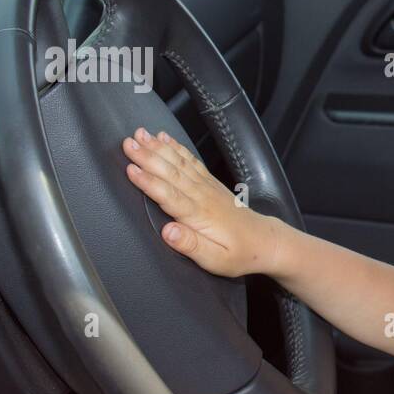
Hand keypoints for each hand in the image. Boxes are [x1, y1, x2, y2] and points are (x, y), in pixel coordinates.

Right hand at [121, 127, 283, 277]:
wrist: (265, 242)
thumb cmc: (239, 254)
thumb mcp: (215, 260)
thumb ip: (191, 245)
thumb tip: (167, 231)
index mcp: (200, 216)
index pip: (170, 196)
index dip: (149, 182)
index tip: (131, 168)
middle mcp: (202, 196)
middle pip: (171, 173)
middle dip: (148, 157)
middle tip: (127, 143)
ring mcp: (207, 186)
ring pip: (179, 163)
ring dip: (158, 147)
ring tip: (140, 134)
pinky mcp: (210, 183)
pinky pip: (191, 161)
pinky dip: (176, 147)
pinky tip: (164, 138)